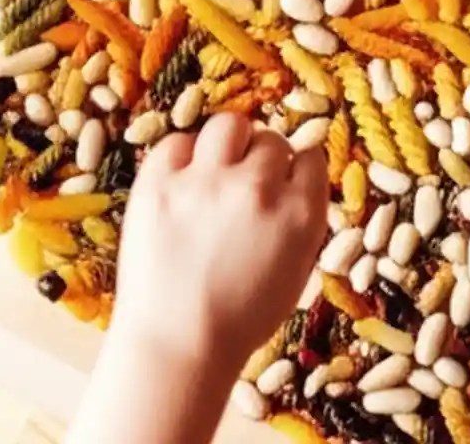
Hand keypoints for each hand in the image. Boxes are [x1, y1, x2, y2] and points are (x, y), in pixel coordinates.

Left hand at [112, 113, 327, 363]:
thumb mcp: (296, 271)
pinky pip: (178, 143)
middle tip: (248, 182)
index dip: (297, 168)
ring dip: (230, 143)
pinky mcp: (158, 184)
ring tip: (219, 167)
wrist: (178, 344)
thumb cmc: (242, 320)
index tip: (285, 180)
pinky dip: (184, 156)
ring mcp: (205, 182)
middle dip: (263, 159)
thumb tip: (295, 184)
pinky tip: (185, 179)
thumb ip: (302, 221)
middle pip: (271, 141)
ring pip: (229, 126)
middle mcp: (258, 188)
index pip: (311, 157)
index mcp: (300, 213)